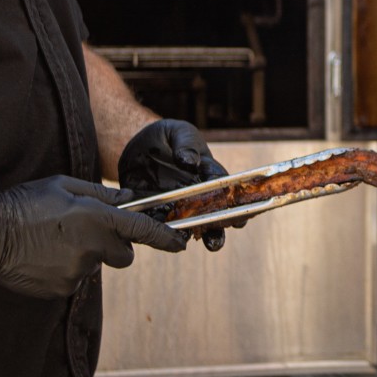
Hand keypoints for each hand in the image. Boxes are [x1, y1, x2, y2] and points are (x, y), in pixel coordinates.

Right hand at [0, 175, 186, 298]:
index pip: (143, 231)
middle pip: (124, 256)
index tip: (180, 243)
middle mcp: (93, 248)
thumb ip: (102, 196)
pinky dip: (65, 269)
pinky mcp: (63, 288)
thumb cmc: (27, 203)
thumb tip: (130, 202)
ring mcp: (78, 272)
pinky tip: (45, 256)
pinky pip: (74, 279)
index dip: (166, 238)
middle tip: (88, 233)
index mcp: (97, 219)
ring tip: (55, 241)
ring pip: (95, 266)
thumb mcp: (65, 186)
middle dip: (115, 247)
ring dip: (84, 256)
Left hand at [118, 119, 231, 251]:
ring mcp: (178, 205)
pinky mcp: (157, 211)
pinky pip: (162, 225)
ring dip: (198, 234)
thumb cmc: (167, 137)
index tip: (239, 211)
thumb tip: (191, 163)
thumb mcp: (178, 132)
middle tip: (223, 235)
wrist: (137, 146)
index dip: (232, 199)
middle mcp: (198, 194)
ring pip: (192, 224)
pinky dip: (164, 232)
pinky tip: (166, 237)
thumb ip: (186, 143)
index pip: (223, 185)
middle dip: (221, 224)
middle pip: (214, 211)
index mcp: (208, 173)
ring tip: (205, 244)